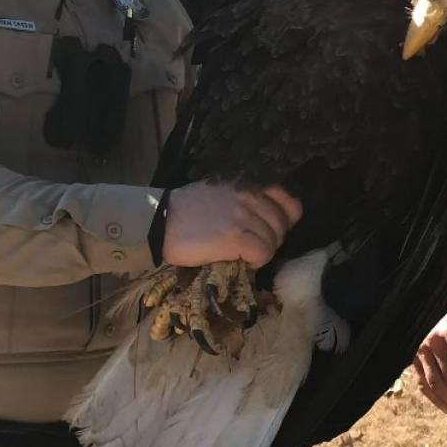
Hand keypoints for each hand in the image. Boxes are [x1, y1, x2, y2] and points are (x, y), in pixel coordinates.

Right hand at [160, 182, 302, 267]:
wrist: (159, 223)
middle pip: (281, 224)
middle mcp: (248, 196)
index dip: (285, 219)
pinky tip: (242, 261)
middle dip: (272, 239)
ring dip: (262, 252)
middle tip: (254, 247)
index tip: (273, 229)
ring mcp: (243, 217)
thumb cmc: (184, 210)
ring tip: (244, 255)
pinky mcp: (236, 238)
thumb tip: (263, 218)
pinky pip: (263, 253)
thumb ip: (242, 199)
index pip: (287, 200)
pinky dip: (256, 261)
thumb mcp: (218, 192)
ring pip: (273, 241)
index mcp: (246, 184)